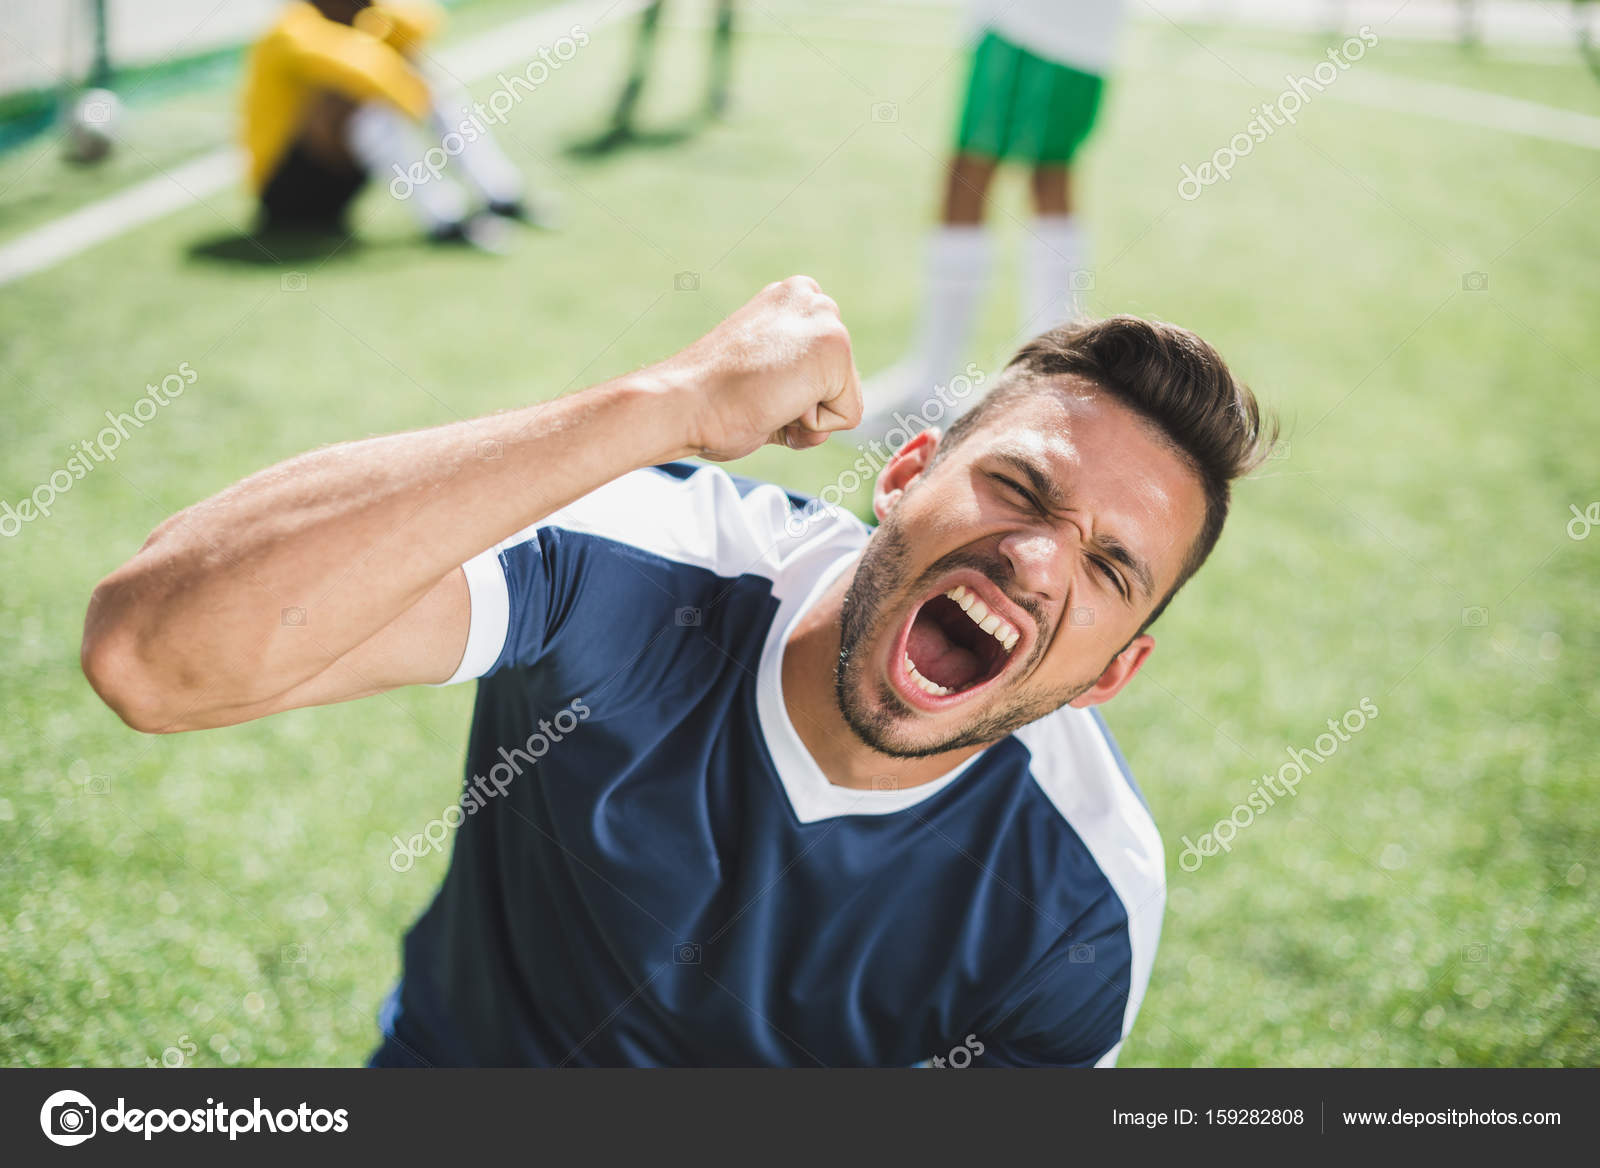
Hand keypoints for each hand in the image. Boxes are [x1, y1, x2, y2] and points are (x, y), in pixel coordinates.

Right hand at [659, 276, 862, 461]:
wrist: (685, 402)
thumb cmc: (711, 398)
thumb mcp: (761, 371)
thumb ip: (796, 379)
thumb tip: (816, 413)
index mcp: (792, 297)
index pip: (824, 368)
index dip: (793, 394)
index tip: (754, 384)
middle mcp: (813, 299)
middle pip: (840, 382)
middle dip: (805, 405)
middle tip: (758, 393)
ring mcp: (826, 320)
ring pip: (844, 399)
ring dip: (806, 417)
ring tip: (766, 397)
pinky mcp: (835, 348)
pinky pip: (847, 417)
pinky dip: (812, 427)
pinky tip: (776, 403)